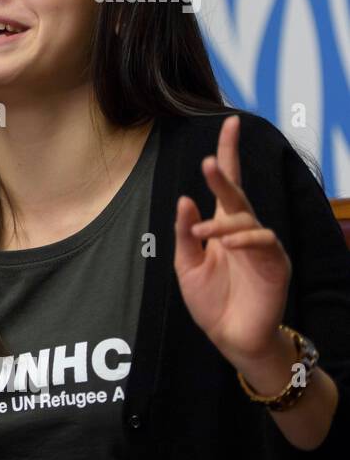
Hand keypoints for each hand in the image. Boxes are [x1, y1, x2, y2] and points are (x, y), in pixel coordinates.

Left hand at [174, 114, 291, 366]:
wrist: (232, 337)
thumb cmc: (210, 301)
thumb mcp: (186, 265)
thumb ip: (185, 233)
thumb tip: (185, 199)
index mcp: (221, 227)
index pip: (226, 184)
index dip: (228, 153)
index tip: (229, 122)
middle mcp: (242, 231)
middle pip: (237, 193)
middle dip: (224, 174)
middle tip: (208, 162)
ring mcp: (261, 246)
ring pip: (246, 218)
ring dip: (222, 223)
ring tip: (200, 235)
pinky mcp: (275, 263)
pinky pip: (263, 241)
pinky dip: (244, 239)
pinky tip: (227, 245)